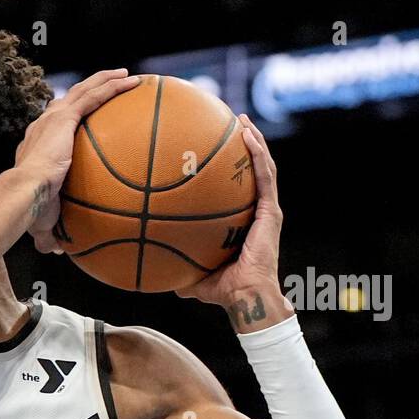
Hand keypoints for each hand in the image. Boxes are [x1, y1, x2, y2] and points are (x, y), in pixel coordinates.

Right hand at [14, 69, 140, 253]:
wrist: (25, 194)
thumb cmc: (30, 210)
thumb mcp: (43, 221)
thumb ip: (50, 232)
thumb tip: (55, 250)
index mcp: (36, 147)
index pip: (54, 128)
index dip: (69, 120)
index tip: (83, 120)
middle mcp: (42, 126)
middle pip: (70, 101)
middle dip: (90, 90)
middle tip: (110, 86)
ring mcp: (53, 118)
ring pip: (83, 90)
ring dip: (104, 80)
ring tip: (124, 74)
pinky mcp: (64, 117)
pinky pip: (93, 96)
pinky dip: (111, 86)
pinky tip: (131, 81)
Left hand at [175, 114, 284, 309]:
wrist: (245, 297)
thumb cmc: (222, 290)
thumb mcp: (190, 271)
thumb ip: (173, 264)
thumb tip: (147, 264)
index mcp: (242, 220)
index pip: (236, 187)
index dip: (229, 167)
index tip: (214, 148)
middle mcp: (256, 211)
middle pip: (252, 170)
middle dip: (243, 144)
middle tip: (231, 123)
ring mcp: (266, 210)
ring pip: (263, 167)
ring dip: (254, 141)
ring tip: (242, 121)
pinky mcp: (271, 212)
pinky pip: (265, 177)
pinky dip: (258, 155)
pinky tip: (248, 136)